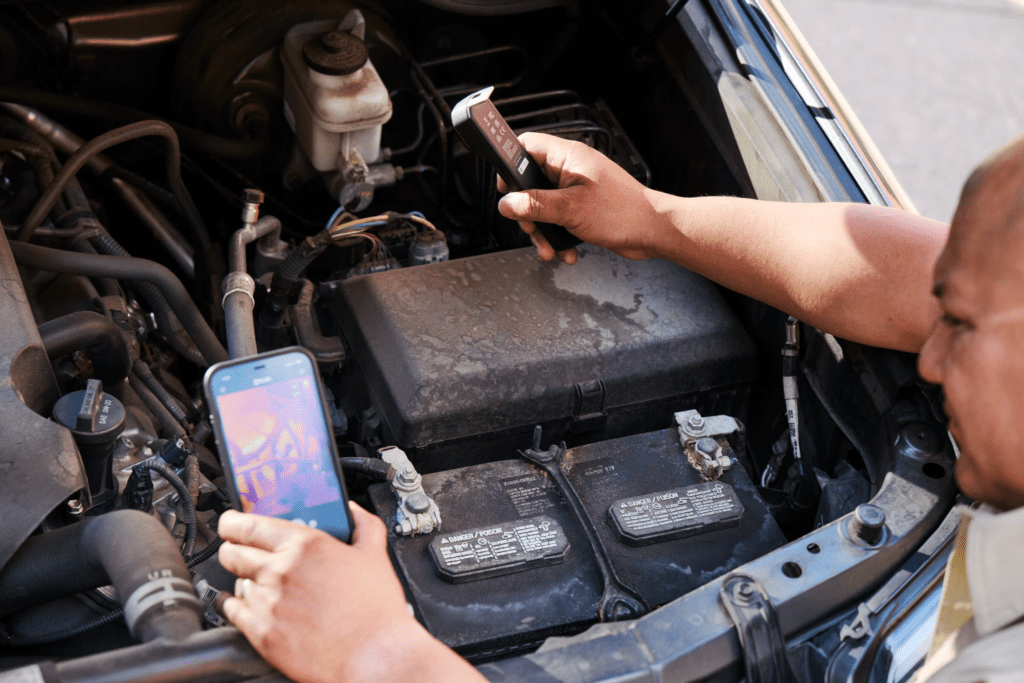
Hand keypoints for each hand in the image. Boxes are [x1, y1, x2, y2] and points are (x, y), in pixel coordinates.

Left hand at [218, 504, 482, 682]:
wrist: (374, 657)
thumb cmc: (376, 612)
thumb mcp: (375, 556)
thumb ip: (363, 525)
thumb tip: (352, 511)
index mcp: (305, 546)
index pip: (248, 524)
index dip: (233, 522)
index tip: (233, 524)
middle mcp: (280, 571)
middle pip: (233, 552)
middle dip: (234, 549)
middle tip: (243, 550)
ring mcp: (268, 603)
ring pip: (235, 582)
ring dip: (243, 578)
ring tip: (260, 582)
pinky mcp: (262, 632)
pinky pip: (233, 611)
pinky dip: (235, 605)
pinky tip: (243, 603)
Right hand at [497, 132, 660, 263]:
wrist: (654, 231)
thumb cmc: (623, 212)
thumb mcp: (570, 209)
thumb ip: (535, 204)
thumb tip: (507, 203)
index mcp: (568, 157)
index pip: (526, 146)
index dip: (509, 165)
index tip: (504, 188)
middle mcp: (571, 169)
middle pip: (530, 183)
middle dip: (526, 210)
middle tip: (530, 225)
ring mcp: (577, 189)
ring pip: (543, 205)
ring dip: (542, 229)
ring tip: (548, 247)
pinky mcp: (583, 207)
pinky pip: (559, 219)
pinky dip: (558, 236)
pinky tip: (565, 250)